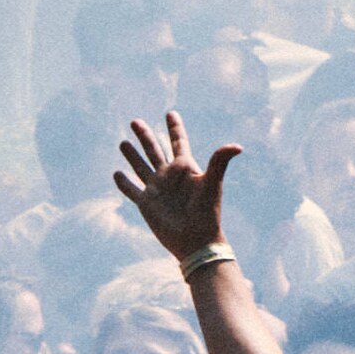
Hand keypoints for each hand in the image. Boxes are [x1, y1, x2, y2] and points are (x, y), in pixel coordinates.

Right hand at [113, 111, 240, 265]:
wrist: (196, 240)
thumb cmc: (207, 211)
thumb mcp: (212, 183)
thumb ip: (220, 161)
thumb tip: (238, 146)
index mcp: (185, 167)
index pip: (178, 142)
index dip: (174, 127)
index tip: (170, 113)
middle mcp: (169, 176)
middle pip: (154, 149)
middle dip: (145, 135)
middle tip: (135, 120)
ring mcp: (157, 189)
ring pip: (140, 166)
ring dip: (132, 155)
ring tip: (123, 142)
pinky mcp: (146, 204)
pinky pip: (132, 190)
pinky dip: (123, 183)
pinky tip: (116, 174)